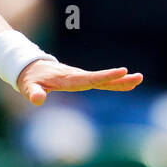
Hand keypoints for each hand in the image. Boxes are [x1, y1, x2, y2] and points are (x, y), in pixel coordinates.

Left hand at [16, 60, 142, 105]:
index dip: (105, 76)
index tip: (122, 71)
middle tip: (138, 77)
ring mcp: (80, 76)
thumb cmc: (30, 79)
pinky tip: (127, 84)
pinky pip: (100, 81)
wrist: (30, 67)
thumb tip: (37, 99)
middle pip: (100, 79)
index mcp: (67, 79)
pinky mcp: (81, 78)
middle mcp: (76, 76)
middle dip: (119, 79)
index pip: (89, 79)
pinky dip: (113, 82)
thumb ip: (33, 93)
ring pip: (102, 79)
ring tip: (138, 79)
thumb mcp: (28, 87)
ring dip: (120, 80)